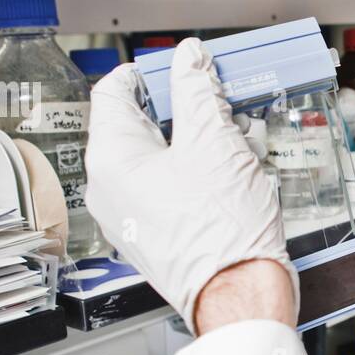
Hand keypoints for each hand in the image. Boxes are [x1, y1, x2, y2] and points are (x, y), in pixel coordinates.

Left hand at [85, 39, 298, 333]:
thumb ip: (198, 91)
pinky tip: (237, 167)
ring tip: (241, 136)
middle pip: (144, 124)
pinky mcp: (159, 232)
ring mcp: (134, 214)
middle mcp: (113, 188)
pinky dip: (203, 169)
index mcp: (112, 159)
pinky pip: (173, 186)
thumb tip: (190, 60)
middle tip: (222, 98)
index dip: (152, 70)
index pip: (114, 90)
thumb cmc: (222, 234)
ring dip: (203, 138)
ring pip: (164, 156)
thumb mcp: (214, 142)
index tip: (183, 64)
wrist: (241, 294)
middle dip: (189, 106)